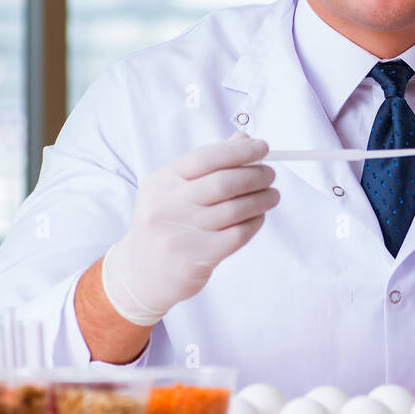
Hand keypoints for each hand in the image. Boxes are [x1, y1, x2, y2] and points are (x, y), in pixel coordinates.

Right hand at [101, 132, 279, 325]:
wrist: (142, 274)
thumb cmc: (166, 224)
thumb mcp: (174, 190)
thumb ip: (208, 166)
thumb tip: (245, 139)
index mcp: (161, 182)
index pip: (205, 158)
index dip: (238, 151)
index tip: (263, 147)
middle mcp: (167, 206)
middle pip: (224, 183)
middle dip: (256, 175)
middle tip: (270, 174)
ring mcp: (181, 233)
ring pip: (236, 208)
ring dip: (262, 199)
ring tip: (272, 195)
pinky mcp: (197, 257)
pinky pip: (238, 233)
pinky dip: (255, 221)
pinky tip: (258, 217)